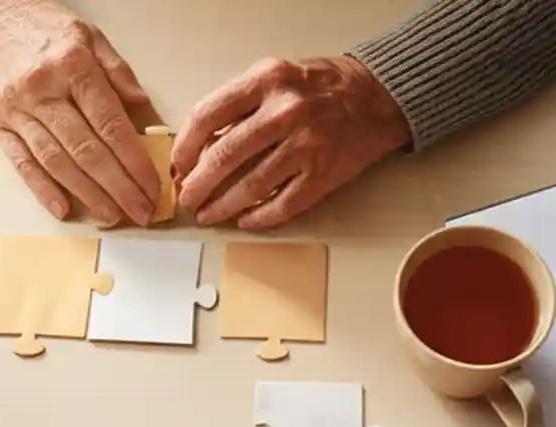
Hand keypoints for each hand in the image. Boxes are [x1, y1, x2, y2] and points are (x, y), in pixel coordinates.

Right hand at [0, 0, 158, 224]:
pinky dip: (43, 188)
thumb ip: (119, 72)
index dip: (135, 162)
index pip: (111, 125)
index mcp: (73, 67)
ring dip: (87, 194)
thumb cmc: (42, 25)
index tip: (152, 187)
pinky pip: (21, 162)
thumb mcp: (89, 35)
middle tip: (141, 212)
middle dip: (118, 188)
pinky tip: (63, 208)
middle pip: (87, 151)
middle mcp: (43, 90)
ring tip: (111, 216)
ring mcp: (17, 109)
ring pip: (57, 162)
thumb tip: (143, 108)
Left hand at [172, 56, 409, 229]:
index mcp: (265, 81)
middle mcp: (285, 112)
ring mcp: (306, 145)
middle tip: (186, 199)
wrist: (376, 97)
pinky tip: (244, 221)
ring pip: (250, 186)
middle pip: (224, 156)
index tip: (179, 164)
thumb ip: (240, 104)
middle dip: (197, 184)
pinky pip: (283, 204)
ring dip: (222, 206)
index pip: (208, 115)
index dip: (186, 146)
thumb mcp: (275, 77)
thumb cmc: (319, 87)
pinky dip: (259, 217)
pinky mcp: (323, 174)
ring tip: (208, 214)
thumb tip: (201, 147)